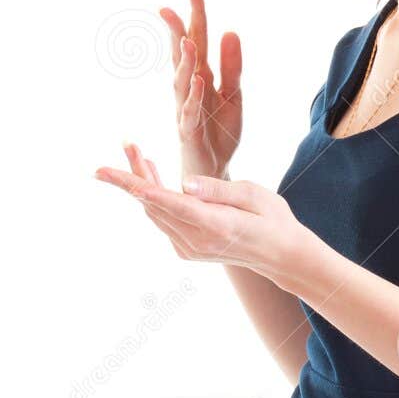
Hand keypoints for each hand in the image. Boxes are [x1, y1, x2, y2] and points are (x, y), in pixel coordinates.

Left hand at [94, 143, 316, 290]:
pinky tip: (150, 175)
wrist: (280, 254)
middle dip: (134, 174)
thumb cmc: (272, 217)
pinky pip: (162, 219)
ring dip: (141, 182)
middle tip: (126, 144)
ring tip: (135, 151)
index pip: (171, 203)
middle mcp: (195, 241)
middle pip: (155, 204)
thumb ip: (218, 189)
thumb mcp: (253, 195)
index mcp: (214, 225)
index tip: (118, 176)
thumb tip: (185, 182)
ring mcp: (189, 248)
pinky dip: (153, 197)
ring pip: (155, 211)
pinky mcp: (186, 249)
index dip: (143, 187)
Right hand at [159, 0, 241, 181]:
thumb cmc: (219, 135)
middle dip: (178, 32)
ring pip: (182, 82)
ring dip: (185, 63)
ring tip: (189, 42)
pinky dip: (194, 97)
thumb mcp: (234, 97)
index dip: (195, 14)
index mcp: (202, 77)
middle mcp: (190, 90)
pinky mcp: (190, 132)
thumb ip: (233, 67)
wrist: (214, 175)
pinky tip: (199, 80)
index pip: (197, 39)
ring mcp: (187, 110)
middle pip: (183, 56)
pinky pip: (191, 113)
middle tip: (169, 7)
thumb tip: (230, 31)